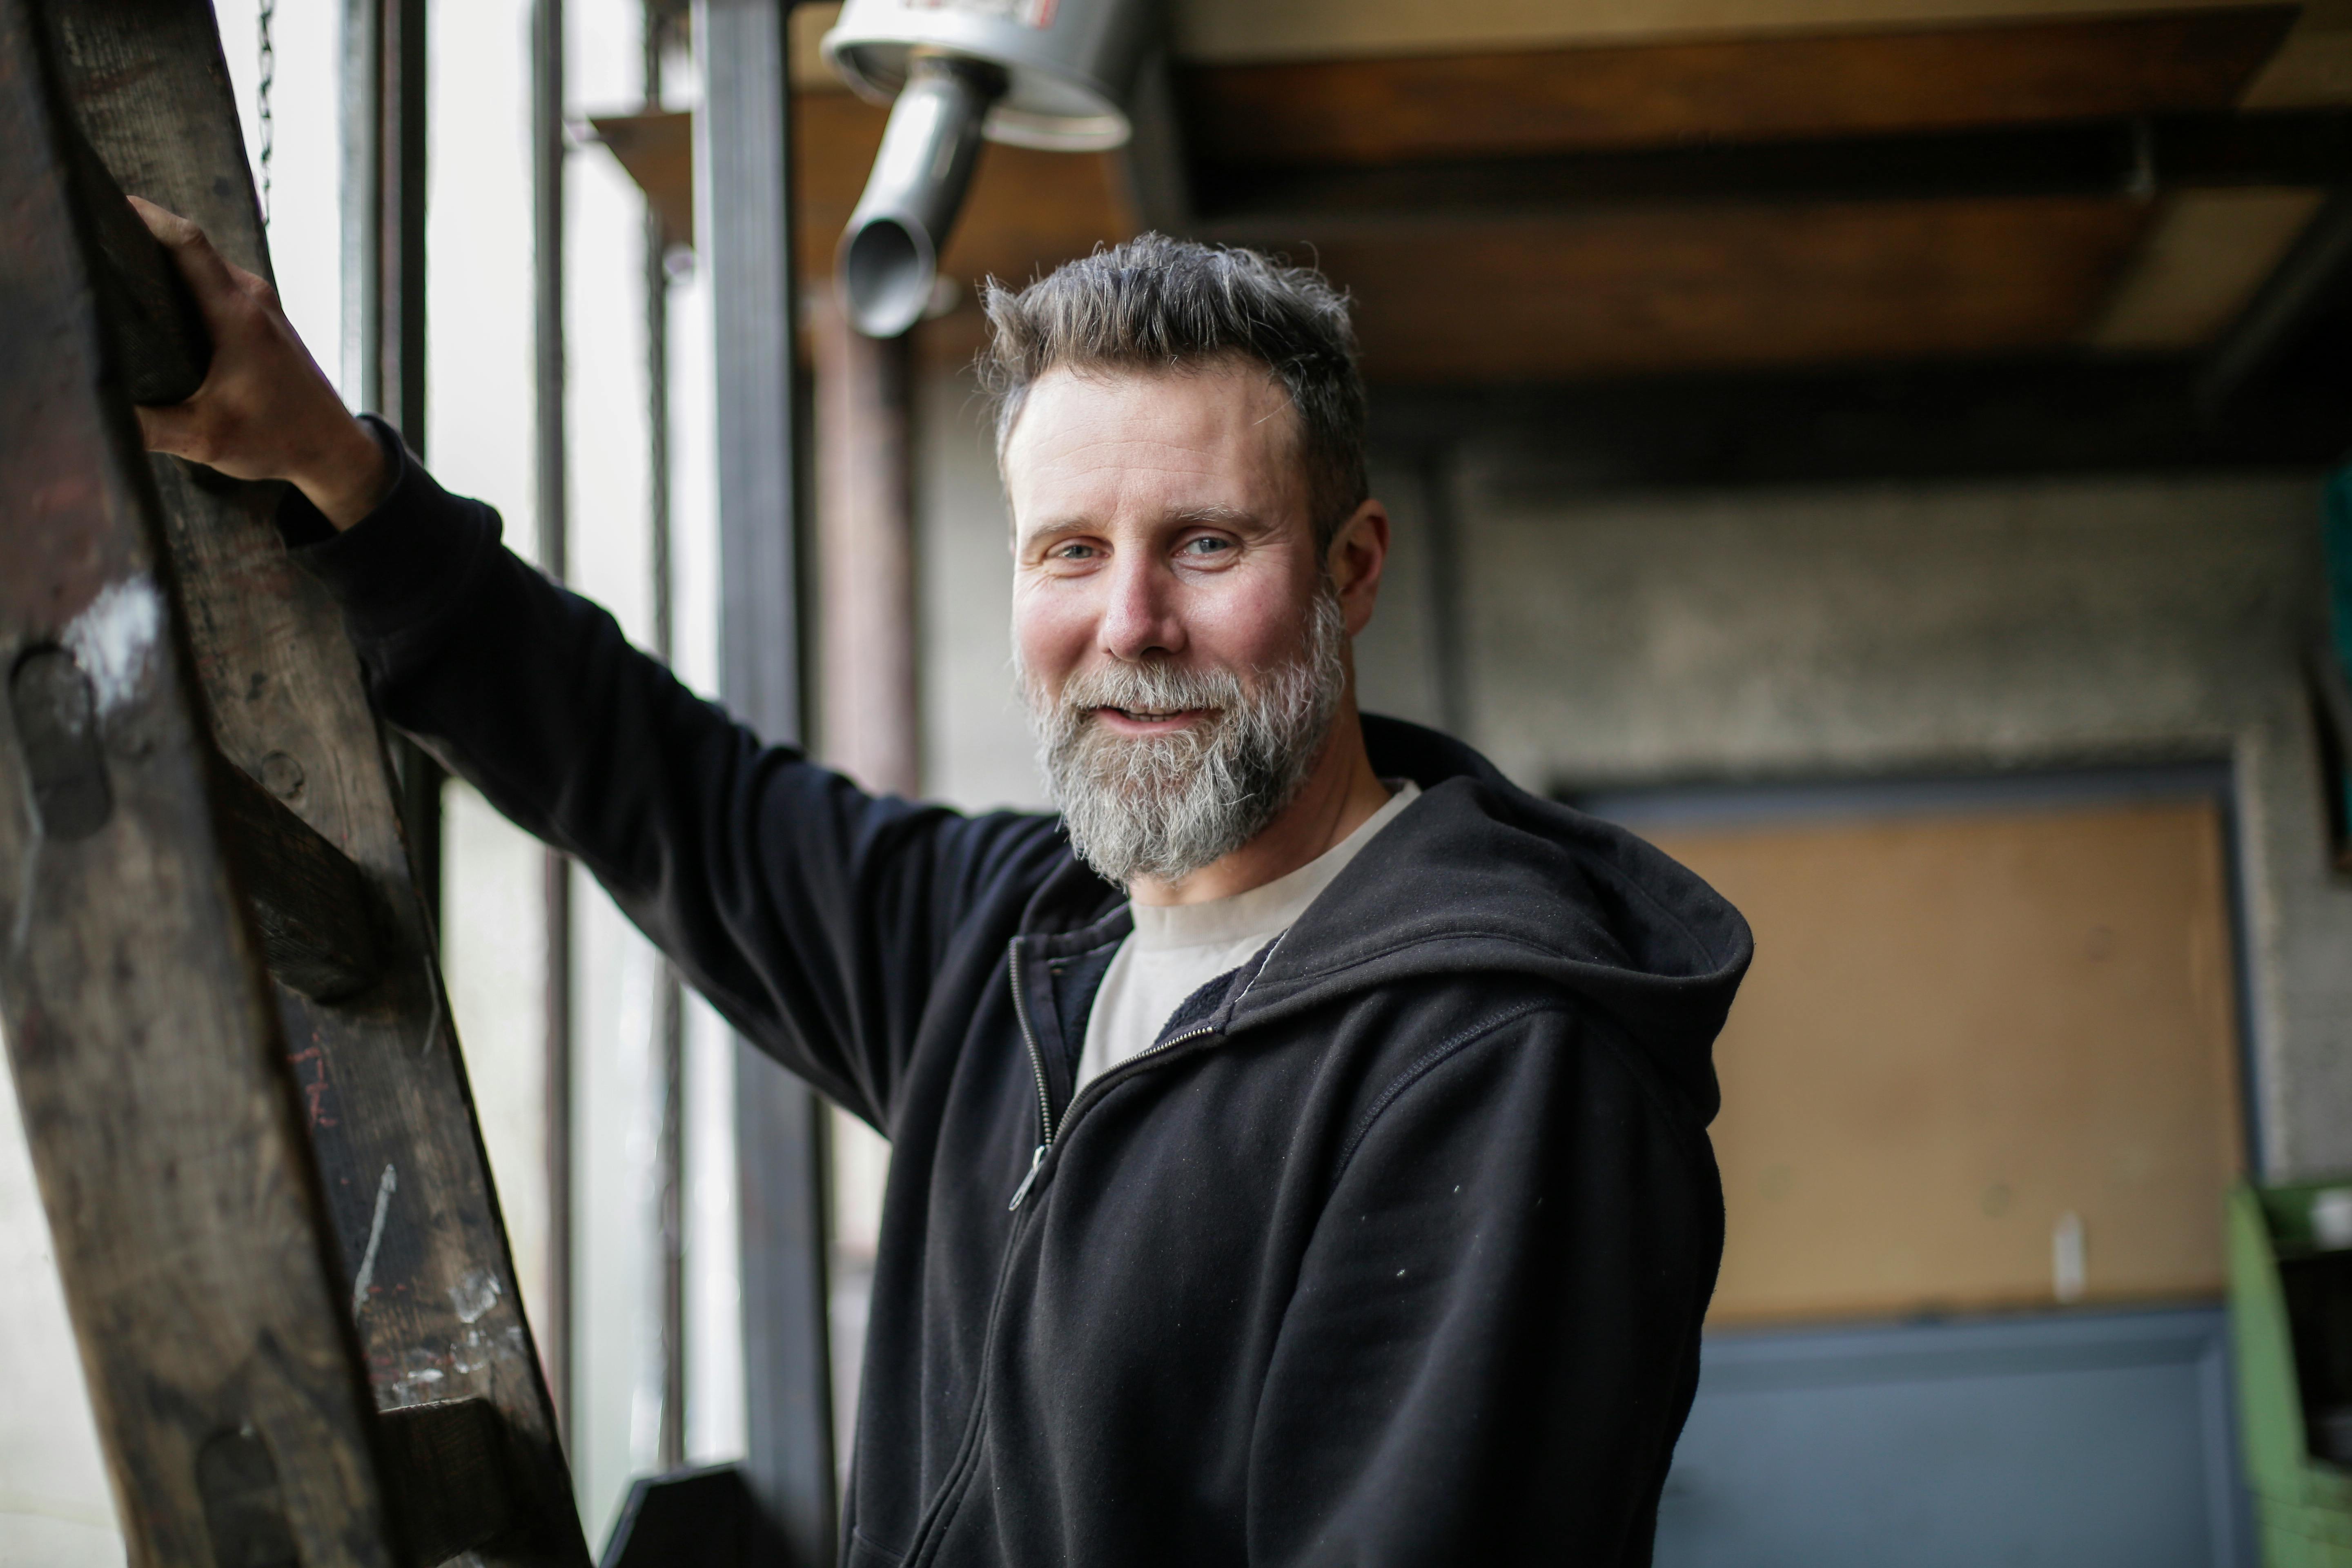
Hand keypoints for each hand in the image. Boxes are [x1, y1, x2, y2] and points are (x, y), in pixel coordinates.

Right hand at [130, 197, 389, 529]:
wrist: (335, 451)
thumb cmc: (278, 441)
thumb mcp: (205, 441)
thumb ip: (149, 428)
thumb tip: (97, 411)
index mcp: (238, 315)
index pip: (187, 242)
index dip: (146, 215)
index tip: (104, 202)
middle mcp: (253, 298)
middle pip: (190, 247)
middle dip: (142, 238)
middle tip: (91, 242)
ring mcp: (263, 306)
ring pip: (204, 267)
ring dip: (165, 263)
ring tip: (114, 267)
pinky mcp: (266, 320)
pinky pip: (218, 286)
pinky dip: (187, 285)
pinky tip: (157, 303)